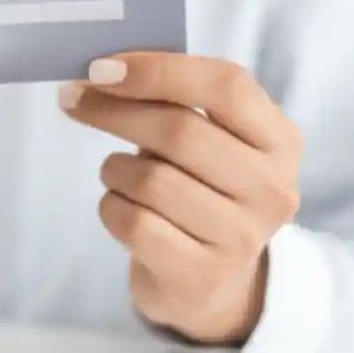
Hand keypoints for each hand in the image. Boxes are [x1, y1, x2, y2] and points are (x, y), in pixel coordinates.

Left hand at [58, 53, 302, 344]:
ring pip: (150, 180)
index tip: (101, 67)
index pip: (227, 86)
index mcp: (280, 141)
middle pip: (180, 131)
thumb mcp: (207, 142)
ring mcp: (241, 238)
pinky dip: (111, 207)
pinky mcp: (201, 276)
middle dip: (114, 110)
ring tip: (116, 172)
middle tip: (73, 100)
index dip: (159, 70)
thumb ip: (174, 102)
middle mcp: (271, 189)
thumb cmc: (199, 192)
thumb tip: (101, 71)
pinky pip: (133, 223)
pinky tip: (121, 207)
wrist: (214, 285)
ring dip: (114, 168)